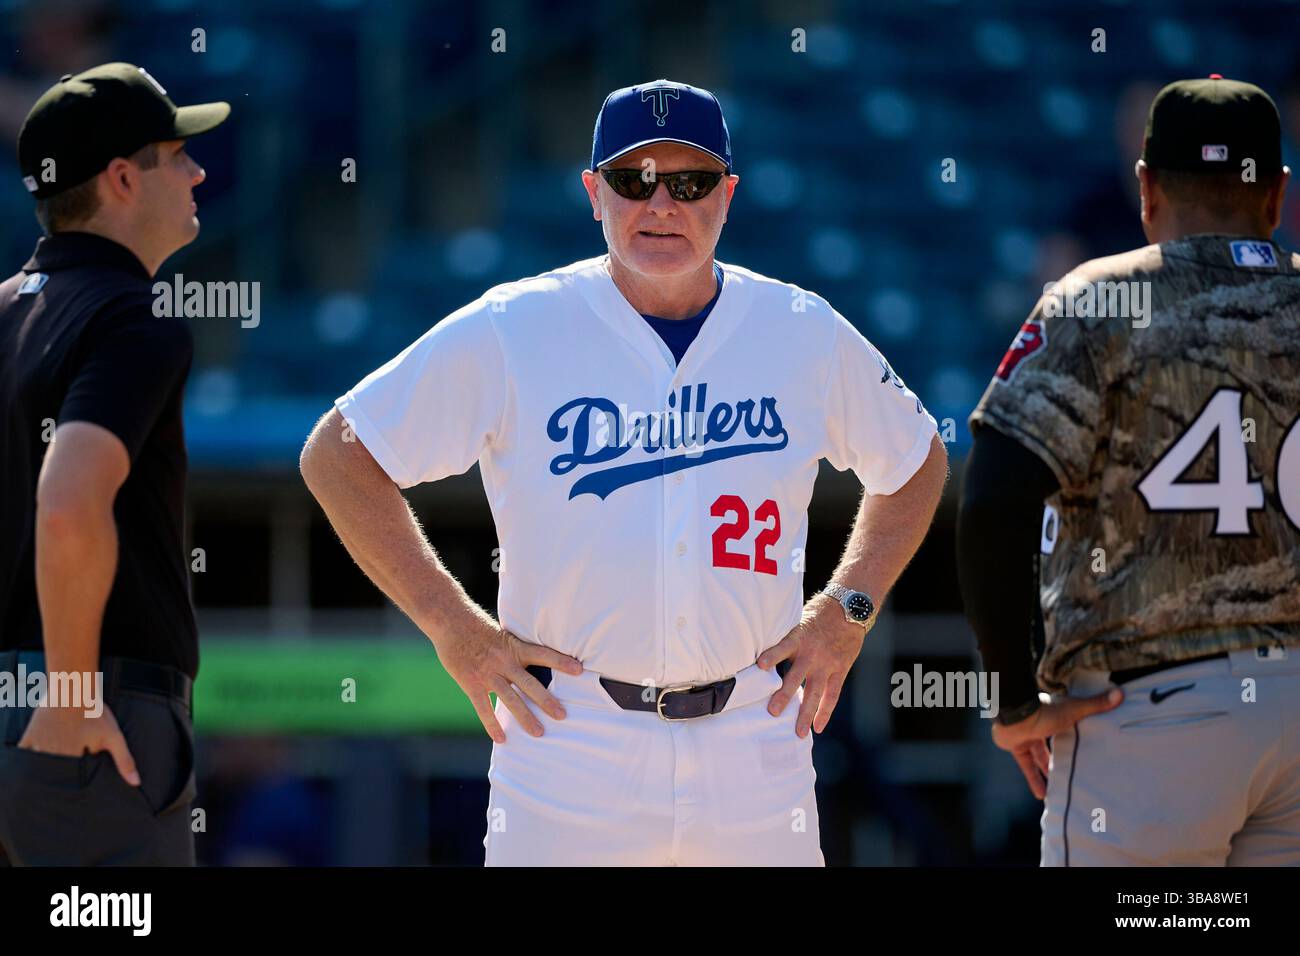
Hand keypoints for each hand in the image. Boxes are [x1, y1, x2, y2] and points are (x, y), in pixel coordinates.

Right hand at [17, 703, 140, 785]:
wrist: (74, 687)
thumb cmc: (95, 712)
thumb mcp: (113, 736)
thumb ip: (124, 761)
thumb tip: (136, 782)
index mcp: (73, 759)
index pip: (74, 779)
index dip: (79, 776)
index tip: (82, 765)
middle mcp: (53, 755)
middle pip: (56, 772)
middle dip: (64, 768)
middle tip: (71, 750)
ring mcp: (39, 746)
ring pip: (40, 764)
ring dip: (47, 761)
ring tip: (58, 750)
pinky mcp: (29, 736)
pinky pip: (25, 752)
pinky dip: (30, 752)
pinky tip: (39, 748)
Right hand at [434, 616, 582, 743]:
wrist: (450, 621)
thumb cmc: (478, 626)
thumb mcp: (503, 634)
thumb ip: (517, 649)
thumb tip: (535, 658)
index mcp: (514, 647)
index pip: (543, 654)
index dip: (561, 661)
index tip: (580, 670)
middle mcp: (504, 661)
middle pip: (530, 684)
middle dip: (546, 700)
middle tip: (563, 715)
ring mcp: (488, 674)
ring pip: (510, 699)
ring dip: (525, 717)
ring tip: (539, 733)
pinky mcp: (471, 683)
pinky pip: (483, 707)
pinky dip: (492, 724)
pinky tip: (502, 738)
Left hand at [757, 594, 867, 737]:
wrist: (850, 608)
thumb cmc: (818, 615)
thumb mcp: (797, 619)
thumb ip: (784, 638)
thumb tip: (760, 652)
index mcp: (798, 638)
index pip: (782, 647)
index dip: (772, 656)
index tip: (760, 666)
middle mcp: (812, 653)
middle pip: (796, 677)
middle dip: (784, 695)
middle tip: (773, 712)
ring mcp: (827, 663)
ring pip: (815, 692)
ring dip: (806, 713)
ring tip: (799, 732)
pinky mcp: (840, 669)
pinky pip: (832, 694)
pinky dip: (825, 711)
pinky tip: (818, 727)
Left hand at [991, 688, 1122, 798]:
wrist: (1015, 717)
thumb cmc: (1046, 712)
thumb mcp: (1075, 709)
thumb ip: (1096, 704)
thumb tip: (1120, 693)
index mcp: (1054, 714)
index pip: (1067, 725)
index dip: (1075, 735)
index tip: (1086, 745)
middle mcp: (1040, 725)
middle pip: (1052, 743)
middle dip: (1061, 757)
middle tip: (1075, 771)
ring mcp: (1027, 736)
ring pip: (1039, 757)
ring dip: (1047, 772)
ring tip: (1060, 789)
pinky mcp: (1016, 747)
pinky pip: (1026, 766)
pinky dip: (1033, 779)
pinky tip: (1041, 794)